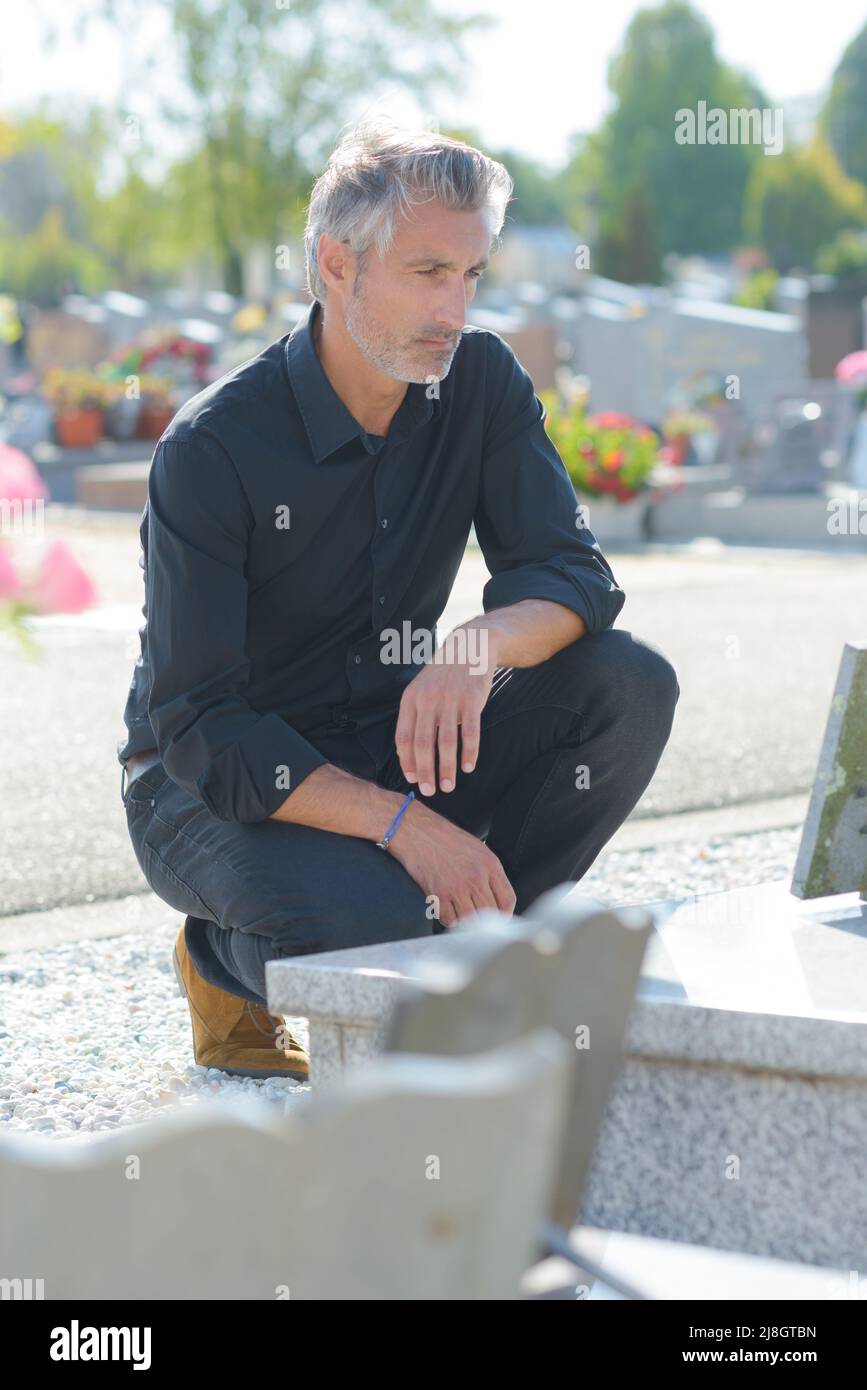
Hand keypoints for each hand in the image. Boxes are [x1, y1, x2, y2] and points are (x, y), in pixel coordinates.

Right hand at [389, 798, 515, 926]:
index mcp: (490, 864)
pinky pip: (450, 920)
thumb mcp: (477, 849)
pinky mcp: (438, 895)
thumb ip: (490, 873)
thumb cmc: (445, 838)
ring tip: (462, 912)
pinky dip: (449, 920)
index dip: (505, 914)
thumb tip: (496, 899)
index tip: (500, 918)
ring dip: (466, 920)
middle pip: (490, 913)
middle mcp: (476, 877)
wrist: (418, 831)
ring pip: (470, 920)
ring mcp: (457, 888)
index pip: (507, 899)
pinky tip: (448, 910)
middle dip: (486, 920)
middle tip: (479, 919)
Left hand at [395, 623, 497, 795]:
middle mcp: (427, 700)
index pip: (403, 737)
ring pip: (446, 742)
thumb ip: (415, 716)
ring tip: (448, 786)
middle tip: (430, 792)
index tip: (413, 780)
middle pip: (422, 744)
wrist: (469, 646)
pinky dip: (469, 752)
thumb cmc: (443, 675)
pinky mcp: (472, 700)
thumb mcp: (421, 689)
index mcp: (410, 699)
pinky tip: (469, 766)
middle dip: (425, 772)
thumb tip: (409, 755)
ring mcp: (450, 699)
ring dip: (446, 768)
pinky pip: (470, 732)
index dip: (407, 762)